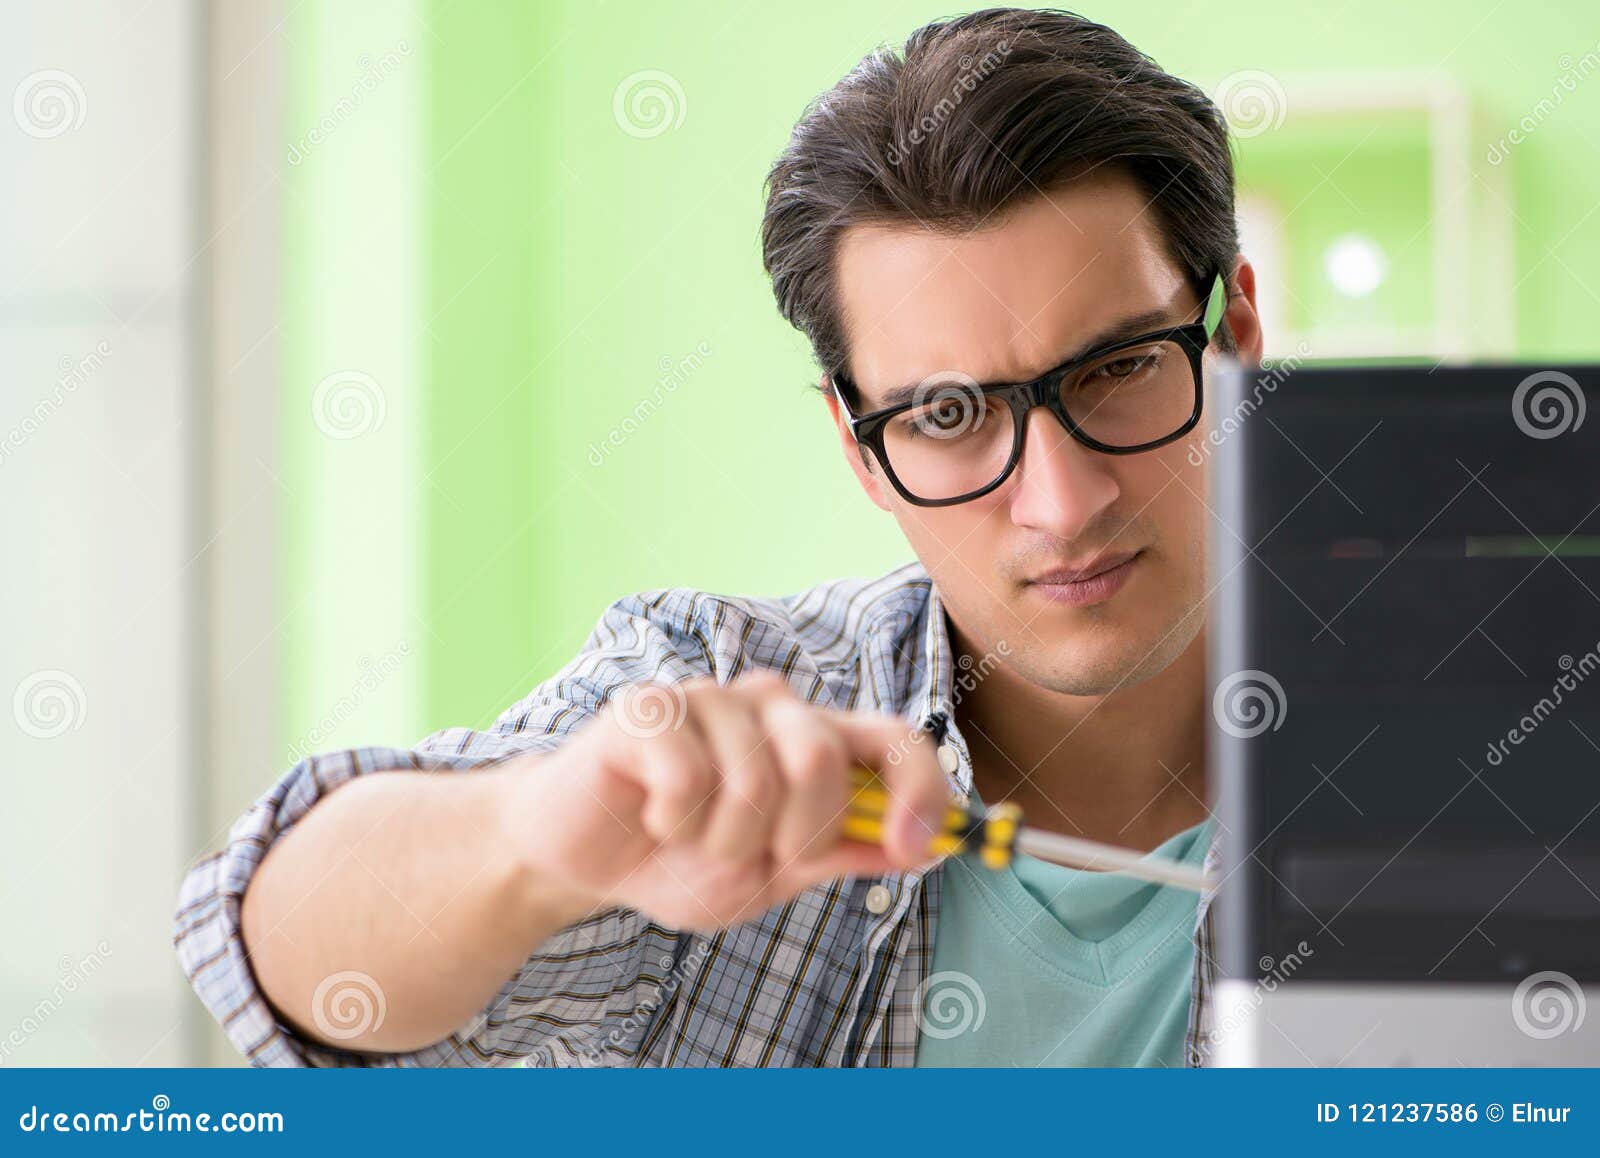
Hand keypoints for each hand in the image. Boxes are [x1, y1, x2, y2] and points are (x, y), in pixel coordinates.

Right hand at [501, 671, 950, 930]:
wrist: (582, 862)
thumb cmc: (681, 860)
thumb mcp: (774, 875)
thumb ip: (844, 852)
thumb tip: (929, 846)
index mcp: (814, 738)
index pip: (896, 738)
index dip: (921, 789)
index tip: (914, 849)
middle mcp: (770, 704)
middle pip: (822, 759)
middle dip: (790, 835)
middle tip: (747, 855)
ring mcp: (709, 698)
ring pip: (752, 781)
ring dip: (719, 842)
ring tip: (687, 836)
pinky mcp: (649, 706)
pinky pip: (687, 777)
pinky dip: (672, 823)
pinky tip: (652, 817)